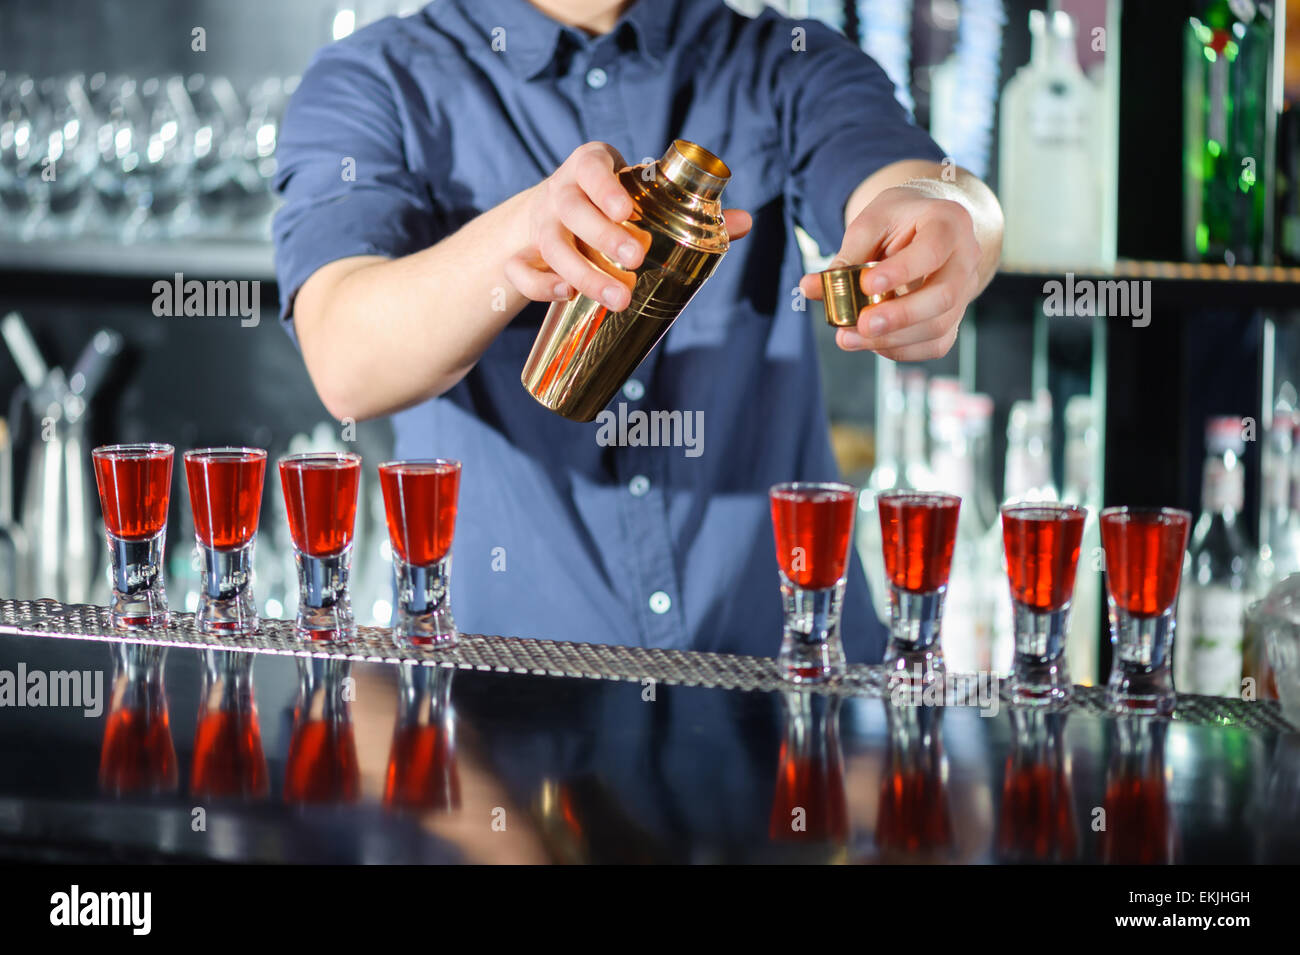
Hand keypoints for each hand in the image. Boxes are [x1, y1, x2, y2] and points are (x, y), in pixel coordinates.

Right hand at [506, 142, 750, 311]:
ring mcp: (541, 226)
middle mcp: (561, 194)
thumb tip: (746, 222)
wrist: (555, 218)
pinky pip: (520, 272)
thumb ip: (690, 212)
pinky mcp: (525, 256)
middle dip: (602, 236)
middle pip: (571, 210)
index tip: (626, 208)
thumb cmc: (612, 207)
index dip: (605, 186)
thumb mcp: (644, 201)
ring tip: (617, 297)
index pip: (591, 168)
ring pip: (550, 245)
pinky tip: (567, 296)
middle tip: (634, 259)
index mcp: (590, 168)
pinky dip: (538, 286)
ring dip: (581, 272)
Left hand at [799, 182, 981, 360]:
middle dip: (899, 317)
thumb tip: (809, 288)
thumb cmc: (900, 218)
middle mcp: (966, 258)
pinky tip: (871, 343)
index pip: (933, 250)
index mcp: (949, 222)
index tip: (866, 285)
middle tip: (861, 325)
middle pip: (944, 297)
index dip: (901, 272)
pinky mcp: (955, 317)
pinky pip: (935, 344)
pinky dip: (900, 349)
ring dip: (892, 339)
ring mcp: (966, 291)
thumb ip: (846, 255)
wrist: (931, 224)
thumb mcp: (872, 222)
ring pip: (939, 327)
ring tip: (850, 338)